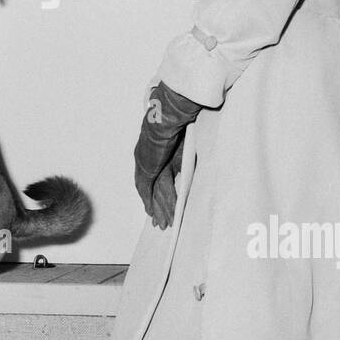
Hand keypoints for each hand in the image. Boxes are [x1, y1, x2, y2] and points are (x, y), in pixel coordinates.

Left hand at [133, 83, 201, 228]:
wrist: (168, 115)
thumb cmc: (179, 120)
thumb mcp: (185, 139)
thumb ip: (186, 156)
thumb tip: (194, 167)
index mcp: (153, 149)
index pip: (155, 176)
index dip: (157, 193)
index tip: (159, 206)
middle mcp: (146, 158)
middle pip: (152, 188)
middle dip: (157, 206)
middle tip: (160, 223)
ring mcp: (145, 163)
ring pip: (153, 192)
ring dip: (159, 208)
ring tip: (164, 224)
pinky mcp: (147, 167)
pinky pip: (151, 190)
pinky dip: (152, 202)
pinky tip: (153, 214)